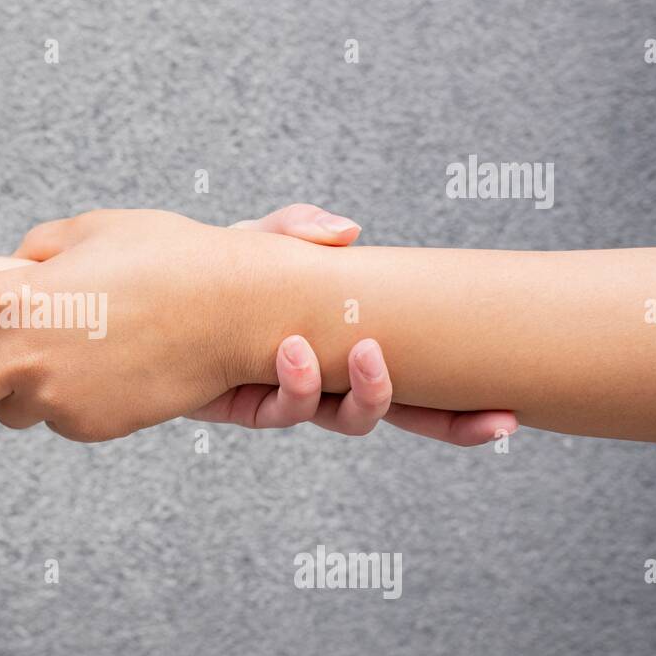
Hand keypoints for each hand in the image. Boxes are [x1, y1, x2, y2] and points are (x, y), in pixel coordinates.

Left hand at [0, 209, 296, 440]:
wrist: (239, 312)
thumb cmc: (167, 257)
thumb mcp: (93, 230)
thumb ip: (35, 252)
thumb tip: (12, 269)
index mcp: (12, 297)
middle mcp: (22, 356)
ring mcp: (55, 401)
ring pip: (9, 412)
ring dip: (24, 390)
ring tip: (85, 351)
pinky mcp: (90, 428)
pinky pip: (58, 419)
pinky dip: (73, 400)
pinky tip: (116, 370)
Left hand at [197, 204, 518, 445]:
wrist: (144, 304)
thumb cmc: (210, 276)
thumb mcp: (256, 244)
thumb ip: (295, 232)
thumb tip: (350, 231)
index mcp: (348, 342)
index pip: (419, 377)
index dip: (462, 406)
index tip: (511, 416)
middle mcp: (328, 377)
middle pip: (403, 414)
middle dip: (449, 424)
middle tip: (488, 416)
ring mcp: (290, 396)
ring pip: (348, 420)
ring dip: (368, 393)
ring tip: (364, 352)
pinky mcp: (246, 405)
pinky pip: (281, 412)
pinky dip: (294, 386)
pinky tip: (290, 350)